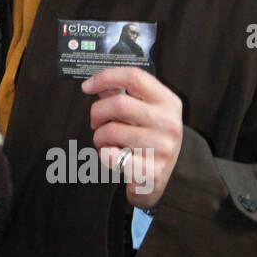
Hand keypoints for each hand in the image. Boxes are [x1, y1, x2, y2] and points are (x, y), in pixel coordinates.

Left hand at [82, 66, 182, 209]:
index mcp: (168, 102)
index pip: (134, 77)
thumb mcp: (144, 113)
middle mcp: (169, 123)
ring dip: (99, 136)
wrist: (158, 179)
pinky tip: (114, 155)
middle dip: (97, 112)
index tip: (87, 86)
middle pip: (118, 104)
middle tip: (96, 121)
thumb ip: (122, 94)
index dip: (106, 77)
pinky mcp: (151, 171)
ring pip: (111, 131)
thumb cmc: (147, 140)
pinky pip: (110, 156)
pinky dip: (104, 154)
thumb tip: (97, 83)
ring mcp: (162, 148)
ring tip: (107, 141)